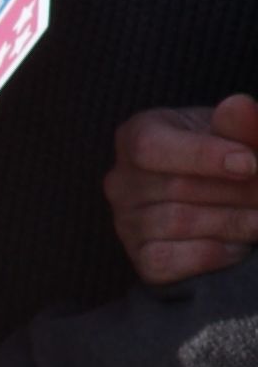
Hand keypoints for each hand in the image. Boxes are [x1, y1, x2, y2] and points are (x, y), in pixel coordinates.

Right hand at [106, 95, 257, 285]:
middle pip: (176, 187)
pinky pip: (169, 260)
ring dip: (234, 221)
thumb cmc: (236, 156)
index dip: (202, 156)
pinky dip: (214, 253)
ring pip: (177, 223)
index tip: (250, 163)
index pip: (151, 148)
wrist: (234, 195)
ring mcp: (126, 223)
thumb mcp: (243, 135)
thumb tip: (237, 106)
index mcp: (139, 134)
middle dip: (237, 191)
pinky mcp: (142, 259)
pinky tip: (238, 242)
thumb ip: (244, 123)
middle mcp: (122, 179)